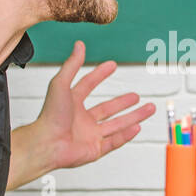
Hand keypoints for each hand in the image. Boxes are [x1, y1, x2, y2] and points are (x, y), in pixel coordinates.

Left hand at [28, 41, 154, 170]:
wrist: (46, 144)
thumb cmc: (50, 116)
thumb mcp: (61, 84)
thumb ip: (72, 65)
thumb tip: (79, 45)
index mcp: (72, 103)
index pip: (88, 85)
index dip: (99, 74)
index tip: (112, 65)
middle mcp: (82, 120)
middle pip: (108, 109)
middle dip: (123, 102)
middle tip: (136, 96)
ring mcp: (89, 135)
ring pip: (117, 125)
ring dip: (134, 117)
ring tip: (149, 109)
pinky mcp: (94, 150)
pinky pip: (114, 142)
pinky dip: (126, 135)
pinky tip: (137, 127)